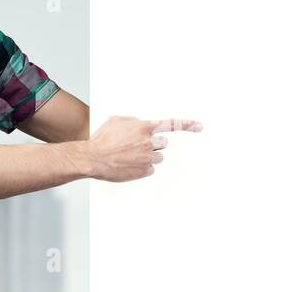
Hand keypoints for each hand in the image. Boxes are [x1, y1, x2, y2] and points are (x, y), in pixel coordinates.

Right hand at [83, 115, 202, 181]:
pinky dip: (143, 167)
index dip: (187, 124)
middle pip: (163, 144)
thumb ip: (134, 121)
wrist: (93, 158)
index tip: (199, 126)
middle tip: (137, 146)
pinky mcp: (145, 171)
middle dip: (154, 145)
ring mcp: (148, 158)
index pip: (171, 124)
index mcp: (144, 127)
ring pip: (158, 157)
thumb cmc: (102, 138)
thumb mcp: (117, 120)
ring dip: (148, 156)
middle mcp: (149, 142)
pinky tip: (129, 164)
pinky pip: (151, 168)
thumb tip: (141, 124)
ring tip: (131, 156)